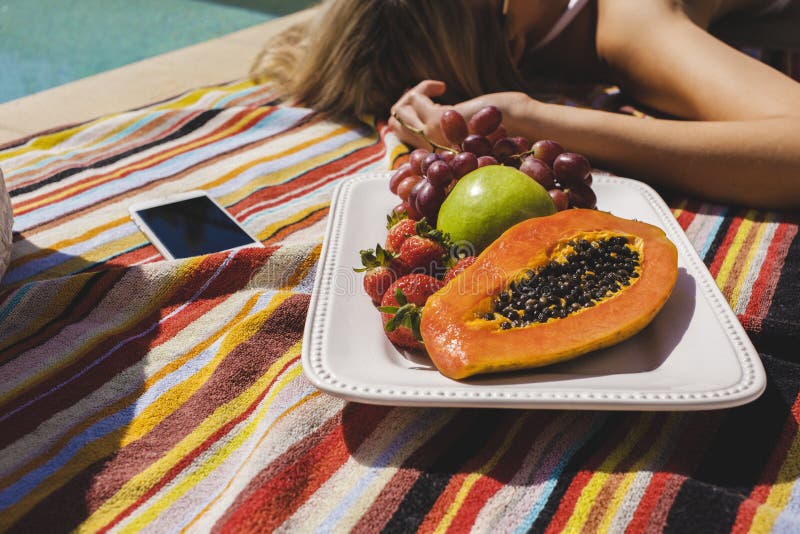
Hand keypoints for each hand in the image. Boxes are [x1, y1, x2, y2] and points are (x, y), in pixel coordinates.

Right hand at [388, 80, 533, 148]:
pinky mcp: (438, 121)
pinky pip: (416, 99)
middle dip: (403, 102)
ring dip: (411, 94)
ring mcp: (432, 136)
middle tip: (424, 94)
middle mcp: (432, 147)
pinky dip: (425, 86)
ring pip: (397, 112)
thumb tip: (439, 109)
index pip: (405, 138)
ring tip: (435, 89)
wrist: (521, 126)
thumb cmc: (504, 126)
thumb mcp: (472, 126)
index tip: (424, 103)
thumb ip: (452, 124)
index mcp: (439, 152)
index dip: (406, 117)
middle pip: (394, 124)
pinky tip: (442, 85)